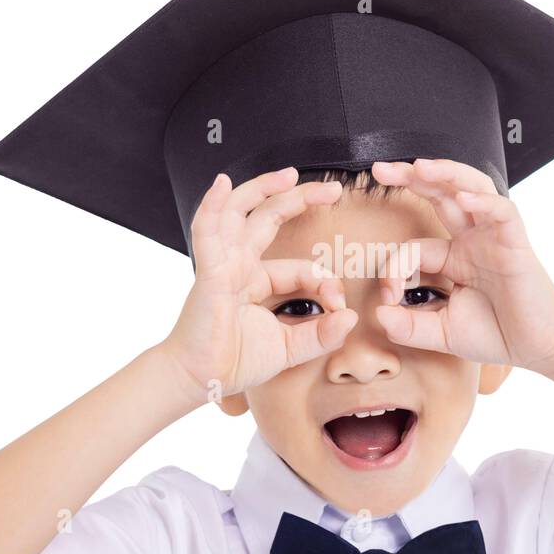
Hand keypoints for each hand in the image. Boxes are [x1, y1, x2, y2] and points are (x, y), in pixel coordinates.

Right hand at [163, 168, 357, 398]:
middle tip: (333, 189)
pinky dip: (213, 205)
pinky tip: (222, 184)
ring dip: (263, 188)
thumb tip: (349, 318)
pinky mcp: (209, 272)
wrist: (203, 380)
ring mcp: (223, 264)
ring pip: (240, 211)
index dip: (326, 281)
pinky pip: (207, 231)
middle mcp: (240, 265)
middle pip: (269, 217)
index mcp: (258, 280)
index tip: (340, 306)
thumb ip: (321, 335)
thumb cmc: (235, 361)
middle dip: (300, 198)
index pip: (301, 267)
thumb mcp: (290, 348)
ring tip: (289, 174)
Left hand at [370, 158, 553, 374]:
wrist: (539, 348)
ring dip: (446, 174)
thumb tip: (378, 314)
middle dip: (410, 177)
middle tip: (379, 169)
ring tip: (419, 166)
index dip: (394, 267)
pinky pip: (502, 212)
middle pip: (441, 194)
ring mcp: (493, 238)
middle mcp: (472, 240)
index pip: (413, 247)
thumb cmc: (496, 335)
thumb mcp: (441, 333)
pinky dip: (485, 201)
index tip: (387, 296)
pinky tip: (465, 197)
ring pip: (472, 188)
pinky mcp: (516, 243)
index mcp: (453, 257)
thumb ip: (408, 327)